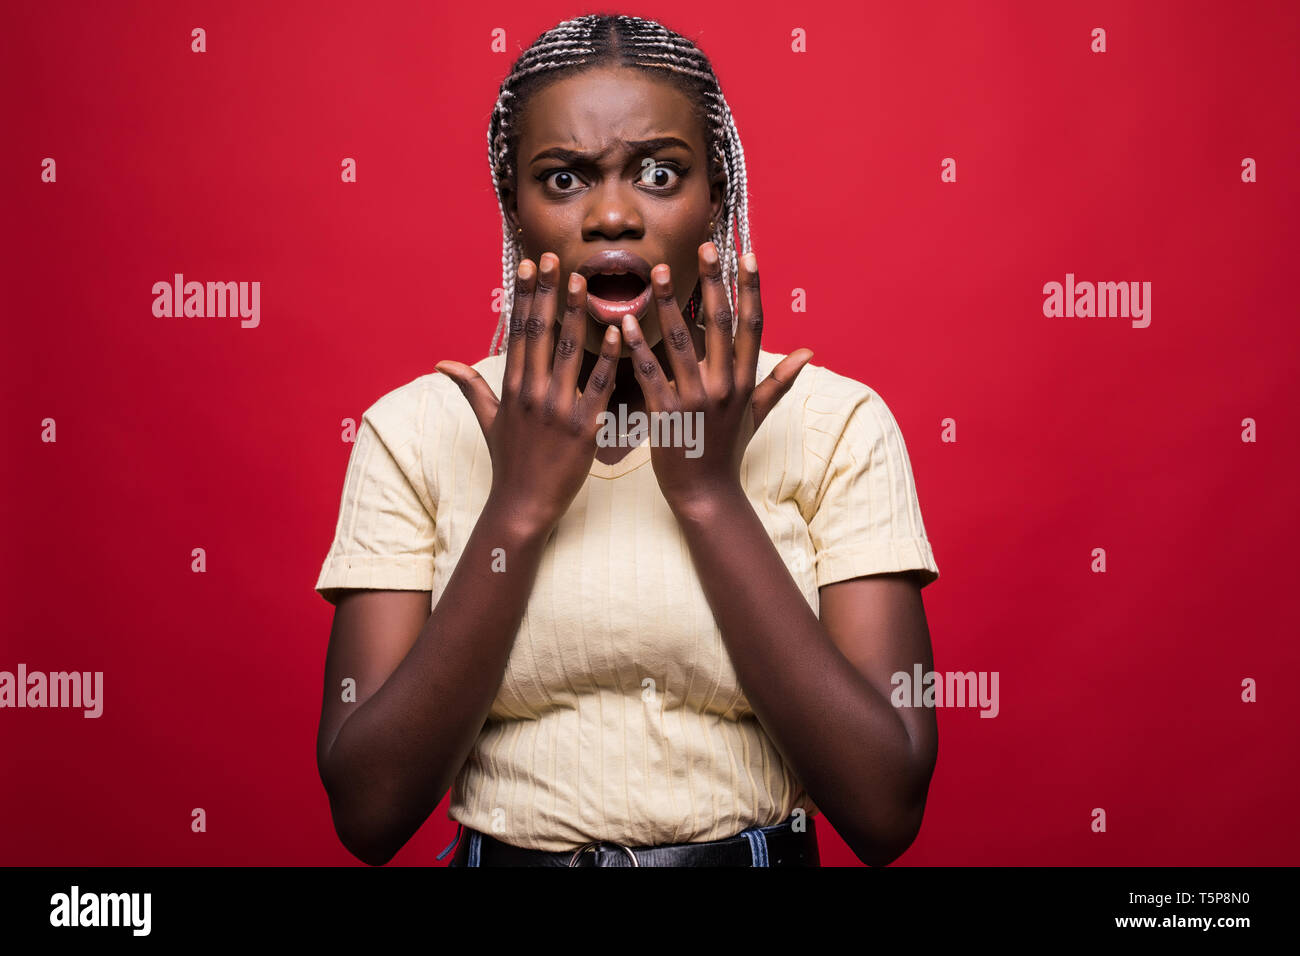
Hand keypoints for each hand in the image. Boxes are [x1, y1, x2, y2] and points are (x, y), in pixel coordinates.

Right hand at [435, 253, 620, 534]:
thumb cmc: (509, 463)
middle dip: (548, 293)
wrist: (524, 505)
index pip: (518, 331)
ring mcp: (557, 409)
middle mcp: (532, 392)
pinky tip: (620, 332)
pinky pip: (598, 386)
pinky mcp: (583, 427)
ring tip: (584, 281)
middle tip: (555, 257)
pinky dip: (609, 358)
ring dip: (576, 314)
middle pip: (540, 333)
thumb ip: (471, 387)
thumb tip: (442, 363)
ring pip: (569, 352)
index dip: (525, 296)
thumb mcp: (488, 421)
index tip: (530, 266)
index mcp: (512, 387)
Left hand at [619, 241, 812, 514]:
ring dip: (667, 304)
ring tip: (656, 272)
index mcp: (745, 380)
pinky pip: (650, 374)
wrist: (706, 493)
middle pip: (722, 324)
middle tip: (705, 246)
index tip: (746, 254)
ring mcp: (697, 399)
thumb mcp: (758, 413)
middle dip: (713, 281)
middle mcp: (725, 385)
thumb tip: (808, 352)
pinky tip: (622, 323)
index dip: (750, 287)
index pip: (752, 324)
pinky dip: (636, 348)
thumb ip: (780, 380)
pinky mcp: (668, 414)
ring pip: (682, 342)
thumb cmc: (728, 450)